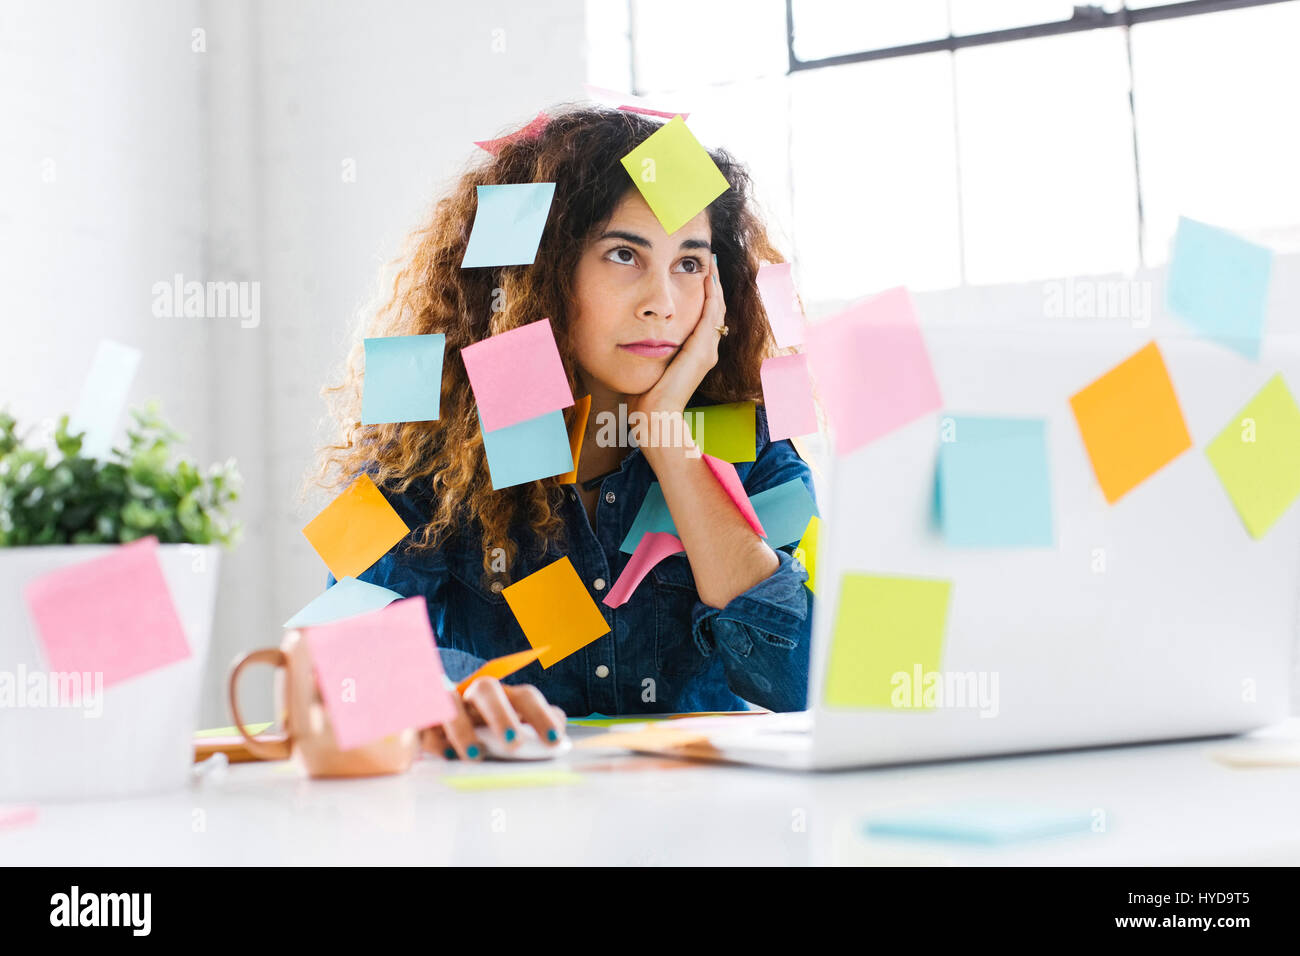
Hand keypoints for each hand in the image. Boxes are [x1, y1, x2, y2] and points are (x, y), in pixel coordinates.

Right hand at [420, 677, 566, 760]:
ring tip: (477, 757)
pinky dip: (430, 739)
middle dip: (502, 715)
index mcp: (504, 694)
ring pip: (451, 703)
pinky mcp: (421, 718)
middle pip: (487, 690)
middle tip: (514, 744)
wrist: (438, 714)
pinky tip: (442, 756)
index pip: (526, 696)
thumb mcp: (515, 725)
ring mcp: (446, 703)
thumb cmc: (487, 727)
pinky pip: (422, 723)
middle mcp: (474, 693)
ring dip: (464, 729)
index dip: (541, 716)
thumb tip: (561, 733)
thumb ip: (537, 727)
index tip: (554, 741)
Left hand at [632, 253, 726, 417]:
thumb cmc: (646, 396)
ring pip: (717, 309)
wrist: (655, 416)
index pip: (706, 317)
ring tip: (710, 263)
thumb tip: (638, 337)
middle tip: (709, 260)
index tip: (699, 273)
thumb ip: (651, 350)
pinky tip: (707, 278)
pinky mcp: (702, 351)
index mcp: (697, 353)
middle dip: (713, 284)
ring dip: (714, 285)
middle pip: (716, 309)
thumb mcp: (651, 365)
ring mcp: (707, 351)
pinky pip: (710, 315)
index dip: (705, 294)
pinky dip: (711, 295)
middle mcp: (707, 350)